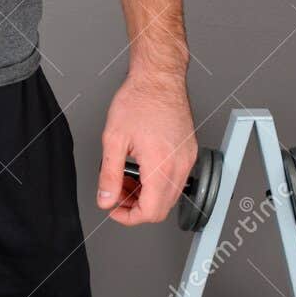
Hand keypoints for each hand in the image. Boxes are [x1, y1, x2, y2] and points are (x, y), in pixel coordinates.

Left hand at [97, 71, 196, 225]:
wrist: (159, 79)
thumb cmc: (139, 100)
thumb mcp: (114, 139)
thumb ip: (108, 174)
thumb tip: (106, 199)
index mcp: (161, 166)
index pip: (150, 212)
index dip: (128, 217)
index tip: (114, 208)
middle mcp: (179, 166)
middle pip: (161, 208)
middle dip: (135, 207)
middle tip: (116, 193)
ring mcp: (187, 160)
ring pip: (169, 195)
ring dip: (146, 195)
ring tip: (125, 178)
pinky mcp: (189, 153)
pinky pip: (176, 180)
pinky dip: (157, 182)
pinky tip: (140, 169)